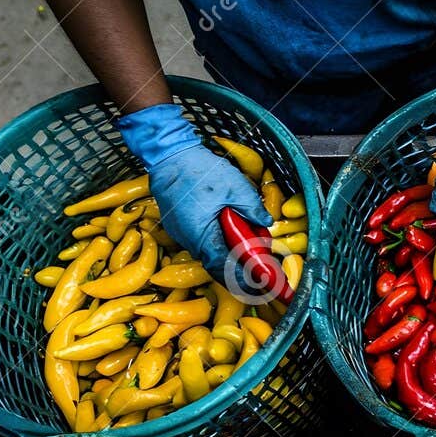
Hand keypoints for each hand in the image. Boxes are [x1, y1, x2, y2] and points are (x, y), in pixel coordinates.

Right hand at [116, 103, 269, 276]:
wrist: (169, 155)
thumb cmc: (197, 169)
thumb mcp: (236, 187)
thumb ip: (253, 208)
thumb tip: (266, 223)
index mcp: (201, 234)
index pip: (222, 267)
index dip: (241, 277)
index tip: (257, 281)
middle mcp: (187, 238)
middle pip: (216, 264)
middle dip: (237, 270)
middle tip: (257, 271)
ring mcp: (180, 232)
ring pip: (208, 253)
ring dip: (228, 255)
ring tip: (248, 251)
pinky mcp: (179, 225)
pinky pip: (200, 241)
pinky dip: (216, 243)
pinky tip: (231, 236)